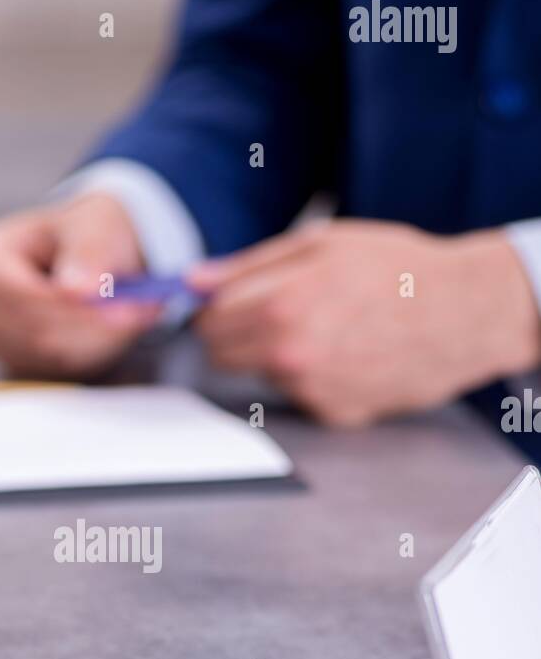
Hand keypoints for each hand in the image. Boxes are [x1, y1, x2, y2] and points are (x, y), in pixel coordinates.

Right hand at [0, 193, 159, 375]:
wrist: (84, 251)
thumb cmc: (84, 232)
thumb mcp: (92, 226)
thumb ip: (88, 254)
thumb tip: (77, 290)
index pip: (27, 300)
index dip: (79, 309)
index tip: (131, 309)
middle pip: (38, 335)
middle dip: (97, 327)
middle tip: (148, 311)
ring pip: (53, 357)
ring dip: (101, 340)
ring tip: (138, 312)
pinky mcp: (14, 359)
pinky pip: (59, 370)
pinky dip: (94, 351)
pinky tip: (114, 327)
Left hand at [190, 221, 540, 425]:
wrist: (465, 314)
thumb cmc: (398, 270)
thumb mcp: (323, 244)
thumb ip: (249, 264)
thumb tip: (194, 280)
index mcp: (280, 306)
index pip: (207, 322)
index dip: (215, 309)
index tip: (229, 302)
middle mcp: (290, 356)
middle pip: (221, 357)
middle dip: (236, 334)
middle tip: (277, 312)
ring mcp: (312, 391)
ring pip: (263, 374)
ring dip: (280, 354)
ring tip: (330, 326)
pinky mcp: (334, 414)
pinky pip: (301, 394)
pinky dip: (315, 377)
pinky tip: (349, 353)